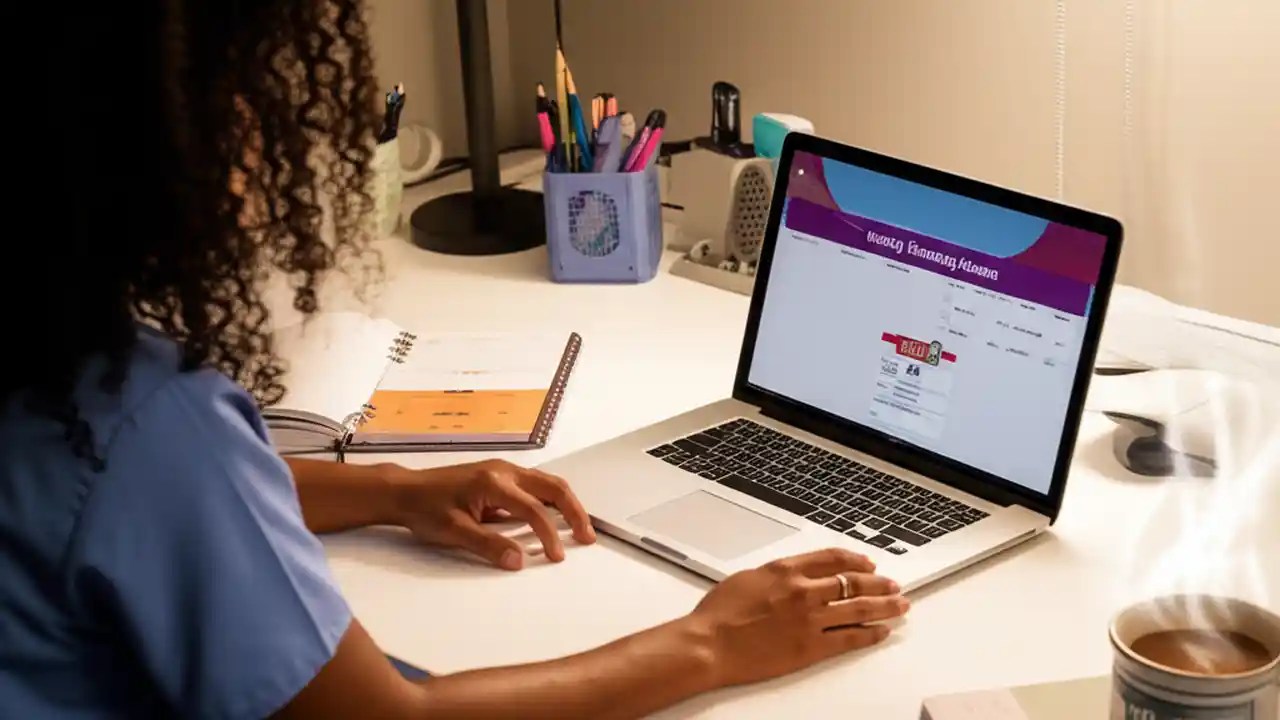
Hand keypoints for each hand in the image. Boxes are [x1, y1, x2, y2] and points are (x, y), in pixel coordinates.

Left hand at [392, 460, 595, 569]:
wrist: (404, 491)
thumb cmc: (424, 508)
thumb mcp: (454, 531)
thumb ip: (488, 545)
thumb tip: (518, 560)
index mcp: (493, 482)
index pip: (533, 509)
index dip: (548, 534)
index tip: (555, 555)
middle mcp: (503, 470)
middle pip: (552, 487)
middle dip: (574, 512)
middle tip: (587, 536)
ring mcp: (502, 471)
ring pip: (547, 483)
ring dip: (565, 504)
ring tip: (578, 527)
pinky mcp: (499, 477)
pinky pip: (534, 486)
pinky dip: (550, 501)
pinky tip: (553, 517)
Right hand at [686, 548, 907, 686]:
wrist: (710, 644)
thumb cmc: (720, 614)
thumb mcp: (748, 578)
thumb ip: (776, 574)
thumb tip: (794, 575)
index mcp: (785, 570)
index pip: (832, 558)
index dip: (855, 559)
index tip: (868, 562)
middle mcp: (803, 591)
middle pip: (853, 582)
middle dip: (878, 582)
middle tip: (893, 584)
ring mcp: (809, 620)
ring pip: (859, 609)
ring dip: (884, 606)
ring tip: (899, 605)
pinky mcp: (811, 648)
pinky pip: (849, 639)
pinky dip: (869, 635)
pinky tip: (881, 632)